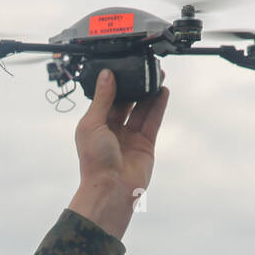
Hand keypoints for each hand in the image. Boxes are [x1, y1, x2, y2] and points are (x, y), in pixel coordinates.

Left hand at [67, 68, 169, 239]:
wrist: (111, 189)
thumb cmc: (95, 161)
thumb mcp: (92, 123)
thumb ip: (103, 99)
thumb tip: (107, 75)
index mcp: (95, 124)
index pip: (106, 98)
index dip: (115, 82)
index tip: (122, 65)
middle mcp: (112, 129)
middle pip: (126, 101)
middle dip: (134, 85)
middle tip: (143, 67)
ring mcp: (130, 136)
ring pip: (141, 108)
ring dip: (148, 92)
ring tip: (156, 74)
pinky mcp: (145, 143)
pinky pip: (152, 120)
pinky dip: (158, 105)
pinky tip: (162, 91)